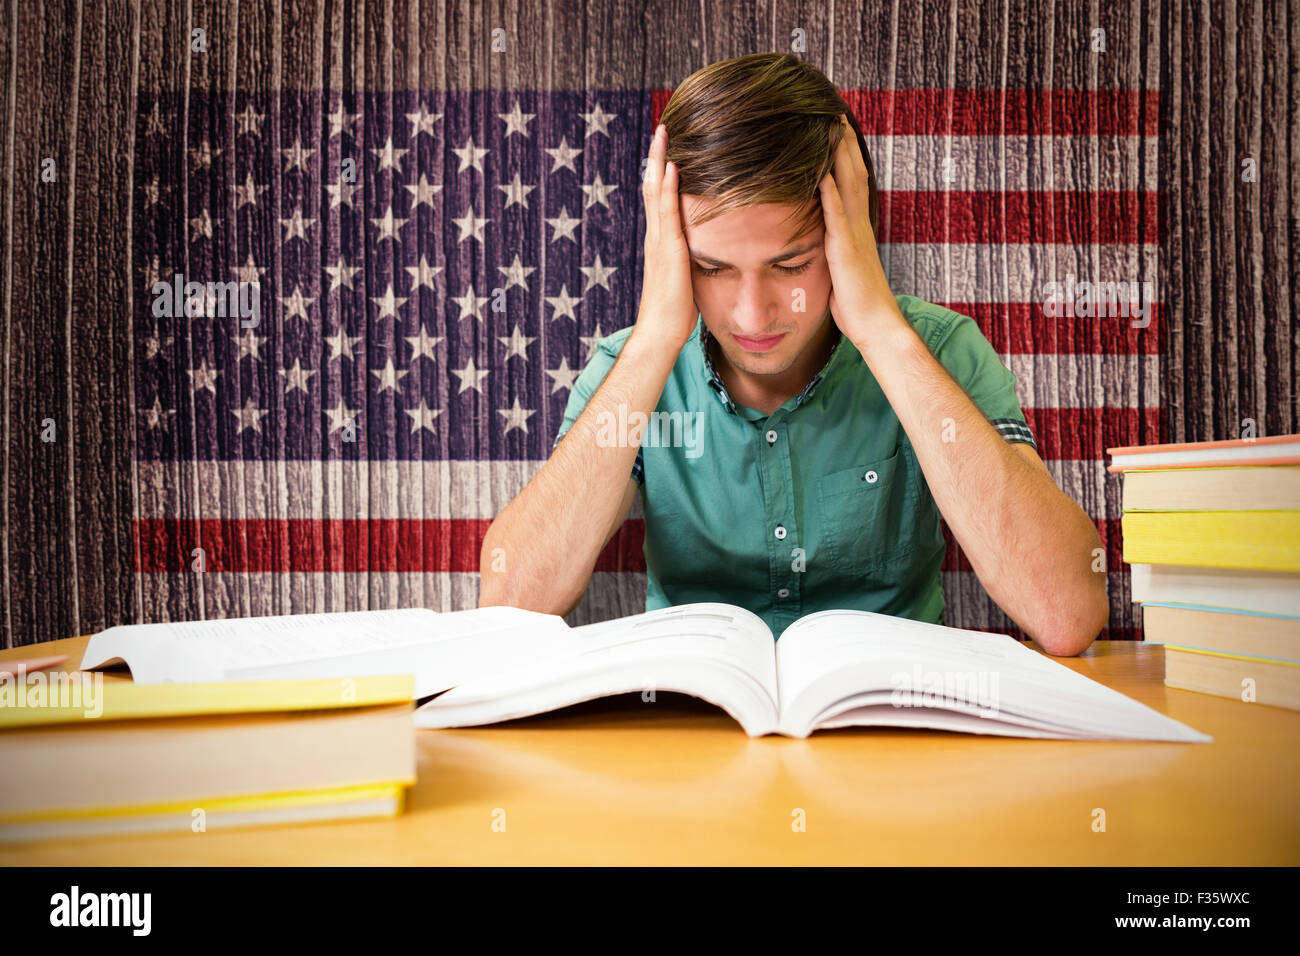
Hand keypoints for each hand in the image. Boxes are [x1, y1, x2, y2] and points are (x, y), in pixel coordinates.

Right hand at [634, 124, 698, 350]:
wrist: (661, 333)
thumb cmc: (676, 313)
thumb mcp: (686, 278)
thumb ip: (691, 260)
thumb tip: (706, 250)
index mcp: (661, 242)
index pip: (660, 199)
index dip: (662, 172)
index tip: (668, 148)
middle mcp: (656, 236)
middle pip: (653, 187)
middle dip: (657, 157)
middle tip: (662, 127)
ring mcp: (659, 241)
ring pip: (656, 192)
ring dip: (659, 162)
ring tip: (663, 133)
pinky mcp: (668, 250)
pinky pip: (667, 213)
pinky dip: (668, 188)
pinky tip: (672, 167)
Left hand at [818, 115, 906, 343]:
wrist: (876, 324)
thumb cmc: (857, 301)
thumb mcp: (843, 264)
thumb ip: (835, 244)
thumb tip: (824, 234)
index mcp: (856, 225)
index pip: (851, 179)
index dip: (843, 151)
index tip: (833, 125)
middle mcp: (858, 224)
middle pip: (852, 172)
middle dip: (842, 141)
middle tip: (833, 109)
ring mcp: (854, 235)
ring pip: (848, 186)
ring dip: (839, 156)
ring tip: (829, 127)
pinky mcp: (845, 251)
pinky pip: (837, 218)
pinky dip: (830, 194)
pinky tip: (821, 174)